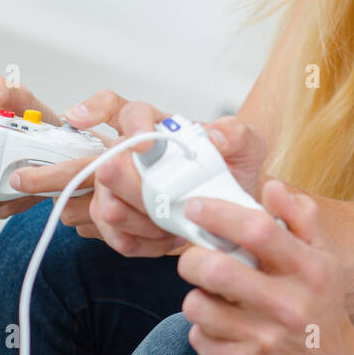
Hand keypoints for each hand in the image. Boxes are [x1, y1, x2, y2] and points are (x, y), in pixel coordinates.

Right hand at [80, 94, 267, 258]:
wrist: (230, 210)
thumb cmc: (232, 172)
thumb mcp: (247, 147)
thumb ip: (235, 134)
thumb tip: (214, 136)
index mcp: (158, 128)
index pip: (128, 112)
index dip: (107, 112)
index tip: (142, 145)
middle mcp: (130, 155)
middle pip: (110, 166)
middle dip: (136, 190)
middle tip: (165, 201)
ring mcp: (117, 188)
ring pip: (107, 206)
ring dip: (142, 222)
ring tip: (174, 224)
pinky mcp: (117, 218)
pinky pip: (114, 236)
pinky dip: (143, 242)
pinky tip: (168, 238)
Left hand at [178, 180, 353, 354]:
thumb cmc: (322, 301)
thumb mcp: (323, 256)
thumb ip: (299, 217)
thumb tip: (271, 187)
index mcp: (309, 270)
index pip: (259, 231)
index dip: (220, 214)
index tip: (197, 206)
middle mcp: (288, 305)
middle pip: (217, 270)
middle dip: (192, 257)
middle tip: (194, 256)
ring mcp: (264, 341)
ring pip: (198, 306)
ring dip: (197, 295)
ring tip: (213, 294)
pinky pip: (198, 338)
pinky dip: (202, 328)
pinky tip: (222, 324)